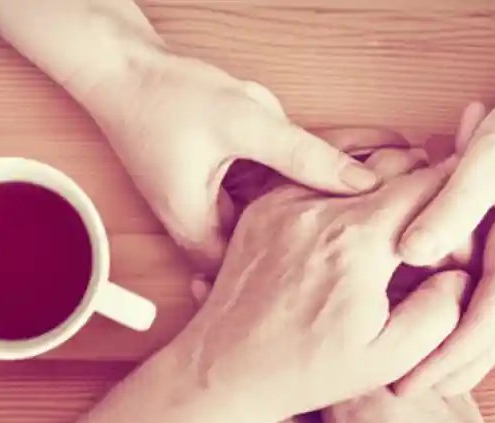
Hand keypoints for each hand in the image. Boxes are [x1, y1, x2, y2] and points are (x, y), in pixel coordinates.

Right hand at [82, 52, 381, 271]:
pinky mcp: (218, 188)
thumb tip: (362, 182)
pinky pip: (264, 198)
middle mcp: (203, 230)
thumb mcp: (245, 123)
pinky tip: (327, 167)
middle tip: (372, 234)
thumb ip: (303, 154)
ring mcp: (211, 209)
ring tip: (363, 196)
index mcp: (200, 231)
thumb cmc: (165, 95)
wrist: (122, 69)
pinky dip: (292, 186)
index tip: (363, 264)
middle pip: (275, 253)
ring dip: (310, 212)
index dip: (317, 274)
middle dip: (321, 242)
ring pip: (273, 225)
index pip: (267, 280)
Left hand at [177, 154, 469, 422]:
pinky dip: (344, 184)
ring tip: (407, 199)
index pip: (427, 188)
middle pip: (393, 166)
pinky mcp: (265, 207)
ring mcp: (288, 203)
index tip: (472, 204)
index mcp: (359, 243)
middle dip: (425, 181)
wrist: (228, 368)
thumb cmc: (308, 370)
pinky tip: (359, 208)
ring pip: (354, 165)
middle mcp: (322, 210)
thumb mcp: (388, 358)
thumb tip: (459, 273)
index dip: (457, 195)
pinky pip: (315, 176)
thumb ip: (439, 314)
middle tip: (444, 199)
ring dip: (387, 176)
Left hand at [396, 73, 494, 394]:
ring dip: (452, 340)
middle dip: (450, 367)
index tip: (409, 387)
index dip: (444, 361)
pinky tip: (431, 310)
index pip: (484, 327)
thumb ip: (454, 206)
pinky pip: (483, 282)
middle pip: (489, 334)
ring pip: (486, 312)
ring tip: (412, 364)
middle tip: (404, 393)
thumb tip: (413, 254)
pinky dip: (457, 304)